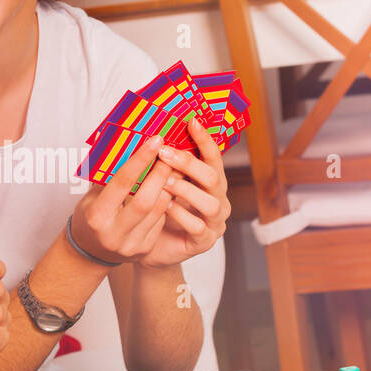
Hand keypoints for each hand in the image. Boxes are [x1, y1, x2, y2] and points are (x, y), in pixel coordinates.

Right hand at [68, 134, 177, 265]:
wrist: (91, 251)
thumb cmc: (91, 216)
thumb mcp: (92, 195)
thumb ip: (109, 175)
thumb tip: (129, 143)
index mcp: (97, 216)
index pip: (122, 182)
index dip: (140, 159)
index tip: (155, 141)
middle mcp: (114, 233)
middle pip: (145, 199)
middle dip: (161, 173)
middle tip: (170, 154)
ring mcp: (131, 244)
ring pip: (159, 210)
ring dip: (170, 186)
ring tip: (174, 167)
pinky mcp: (145, 249)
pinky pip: (161, 220)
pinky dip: (166, 202)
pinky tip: (169, 188)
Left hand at [137, 117, 230, 268]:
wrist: (152, 248)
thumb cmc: (157, 211)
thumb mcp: (162, 183)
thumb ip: (166, 164)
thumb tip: (153, 134)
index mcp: (210, 181)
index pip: (213, 157)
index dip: (204, 139)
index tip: (191, 122)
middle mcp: (218, 199)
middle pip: (213, 177)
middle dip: (189, 164)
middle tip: (165, 153)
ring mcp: (215, 221)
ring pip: (210, 203)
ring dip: (186, 189)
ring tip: (164, 182)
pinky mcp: (205, 241)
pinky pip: (198, 226)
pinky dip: (182, 215)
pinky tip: (166, 207)